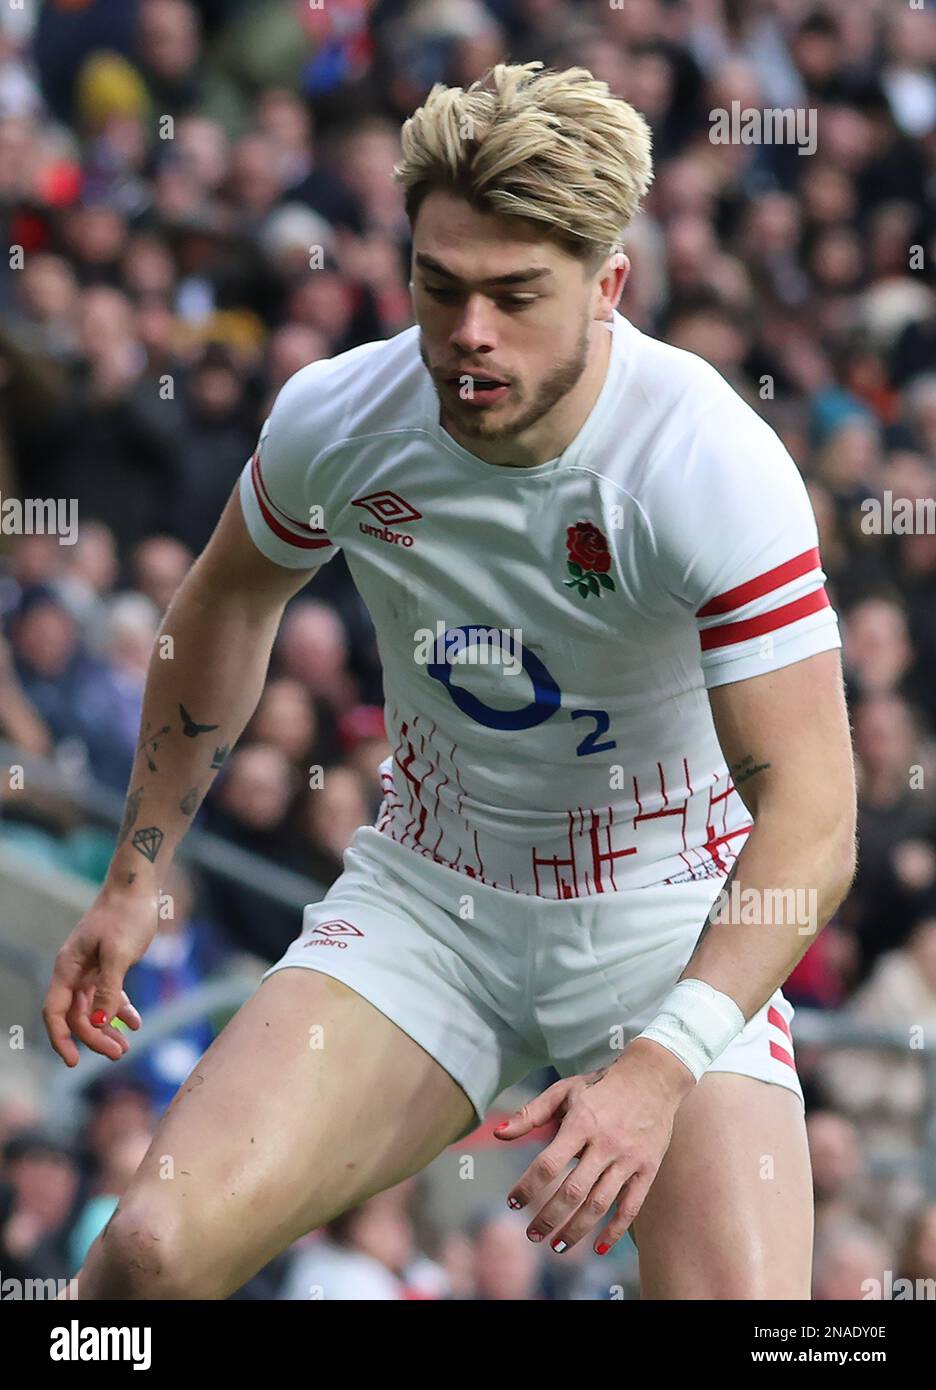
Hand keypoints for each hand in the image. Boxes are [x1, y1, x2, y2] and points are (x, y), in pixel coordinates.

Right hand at [43, 884, 151, 1065]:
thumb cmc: (125, 915)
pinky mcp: (109, 965)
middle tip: (118, 1054)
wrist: (138, 888)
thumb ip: (109, 989)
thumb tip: (100, 1023)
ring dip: (107, 1029)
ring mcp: (92, 969)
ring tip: (125, 1048)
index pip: (55, 1012)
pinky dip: (121, 1010)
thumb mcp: (119, 953)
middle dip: (94, 1038)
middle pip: (77, 1015)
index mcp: (68, 968)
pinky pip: (110, 996)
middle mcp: (75, 971)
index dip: (61, 1038)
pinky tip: (135, 1023)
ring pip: (94, 1009)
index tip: (73, 1062)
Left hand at [496, 1039, 693, 1255]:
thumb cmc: (601, 1085)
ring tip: (557, 1247)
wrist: (653, 1077)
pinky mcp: (648, 1169)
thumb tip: (497, 1133)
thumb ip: (530, 1113)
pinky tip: (598, 1247)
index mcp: (581, 1123)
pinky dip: (615, 1231)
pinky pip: (631, 1207)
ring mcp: (628, 1159)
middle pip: (573, 1191)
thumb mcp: (565, 1091)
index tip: (512, 1202)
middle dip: (549, 1218)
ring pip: (599, 1204)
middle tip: (531, 1234)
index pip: (548, 1163)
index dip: (528, 1186)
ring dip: (576, 1230)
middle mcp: (605, 1144)